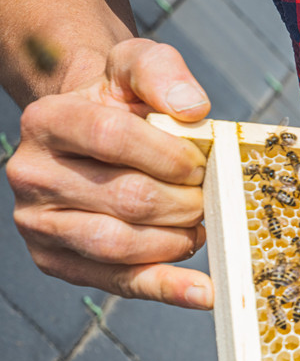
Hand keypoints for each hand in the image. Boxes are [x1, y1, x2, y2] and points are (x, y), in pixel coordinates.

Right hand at [6, 38, 214, 307]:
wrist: (93, 135)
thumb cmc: (123, 103)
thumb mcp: (138, 68)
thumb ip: (161, 73)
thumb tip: (191, 108)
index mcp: (47, 120)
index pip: (112, 138)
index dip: (168, 155)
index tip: (200, 163)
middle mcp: (31, 173)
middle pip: (125, 198)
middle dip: (182, 201)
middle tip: (207, 197)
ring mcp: (38, 223)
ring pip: (119, 245)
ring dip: (175, 239)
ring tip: (198, 224)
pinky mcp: (56, 261)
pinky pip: (118, 282)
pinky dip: (167, 288)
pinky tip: (204, 292)